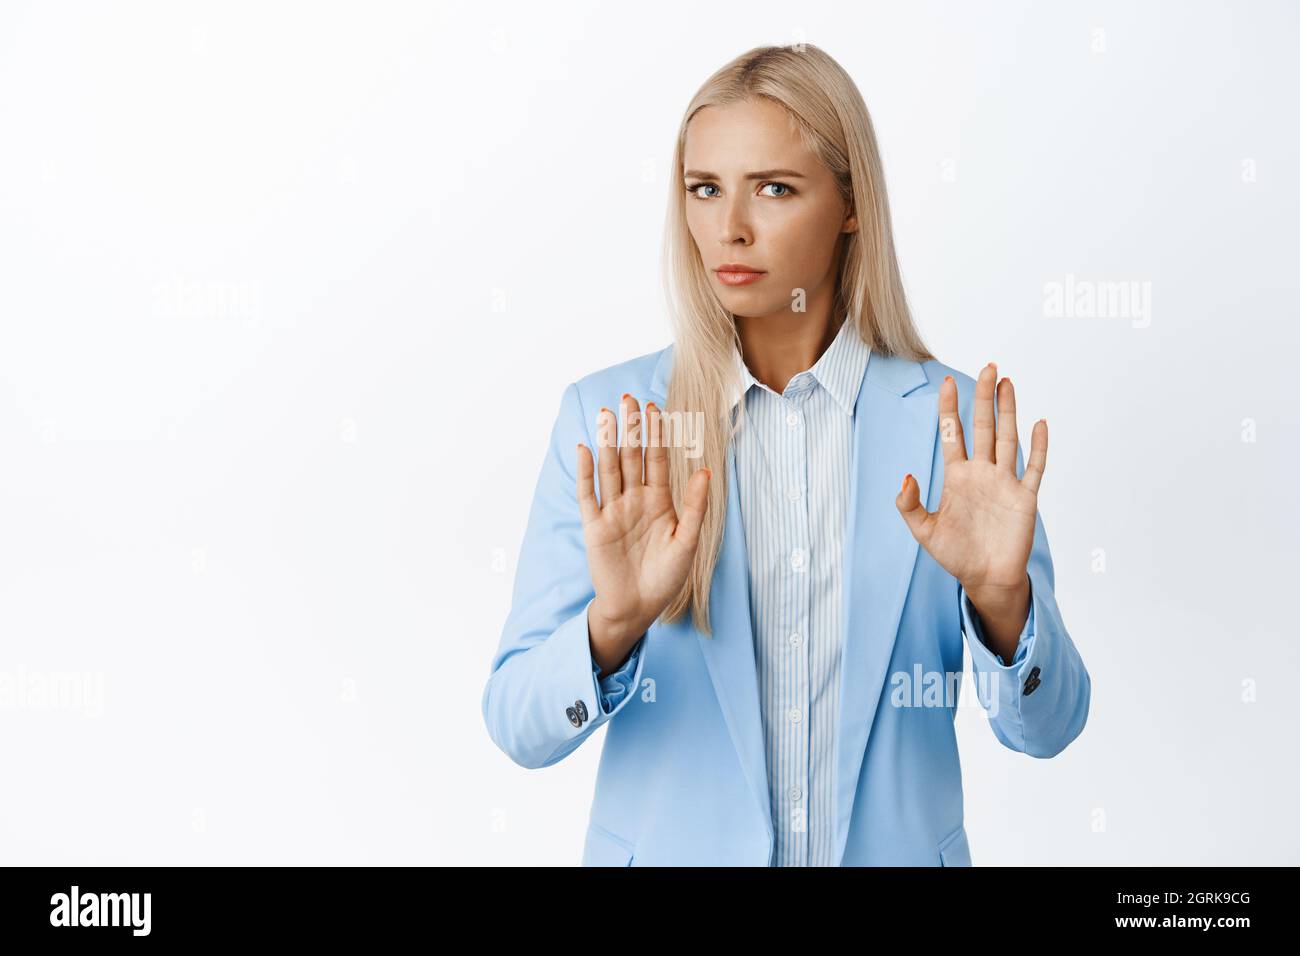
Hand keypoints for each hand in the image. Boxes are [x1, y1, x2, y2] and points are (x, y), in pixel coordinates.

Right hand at [576, 394, 710, 671]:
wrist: (638, 607)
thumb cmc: (666, 577)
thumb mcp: (687, 542)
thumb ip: (695, 507)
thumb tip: (704, 471)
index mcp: (658, 501)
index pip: (656, 460)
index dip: (655, 435)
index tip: (654, 409)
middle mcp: (634, 500)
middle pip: (631, 457)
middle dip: (630, 429)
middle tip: (628, 399)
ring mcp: (613, 511)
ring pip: (609, 469)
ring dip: (606, 442)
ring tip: (605, 414)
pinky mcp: (594, 526)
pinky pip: (588, 494)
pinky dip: (585, 472)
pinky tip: (584, 449)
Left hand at [895, 363, 1046, 606]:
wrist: (986, 579)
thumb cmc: (955, 555)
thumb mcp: (923, 531)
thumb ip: (909, 505)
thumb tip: (906, 475)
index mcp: (957, 477)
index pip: (952, 433)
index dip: (949, 408)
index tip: (947, 382)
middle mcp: (981, 473)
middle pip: (983, 427)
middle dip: (984, 397)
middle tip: (988, 367)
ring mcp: (1004, 482)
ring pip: (1007, 438)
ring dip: (1008, 411)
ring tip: (1007, 382)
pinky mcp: (1025, 498)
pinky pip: (1034, 468)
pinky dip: (1038, 446)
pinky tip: (1039, 423)